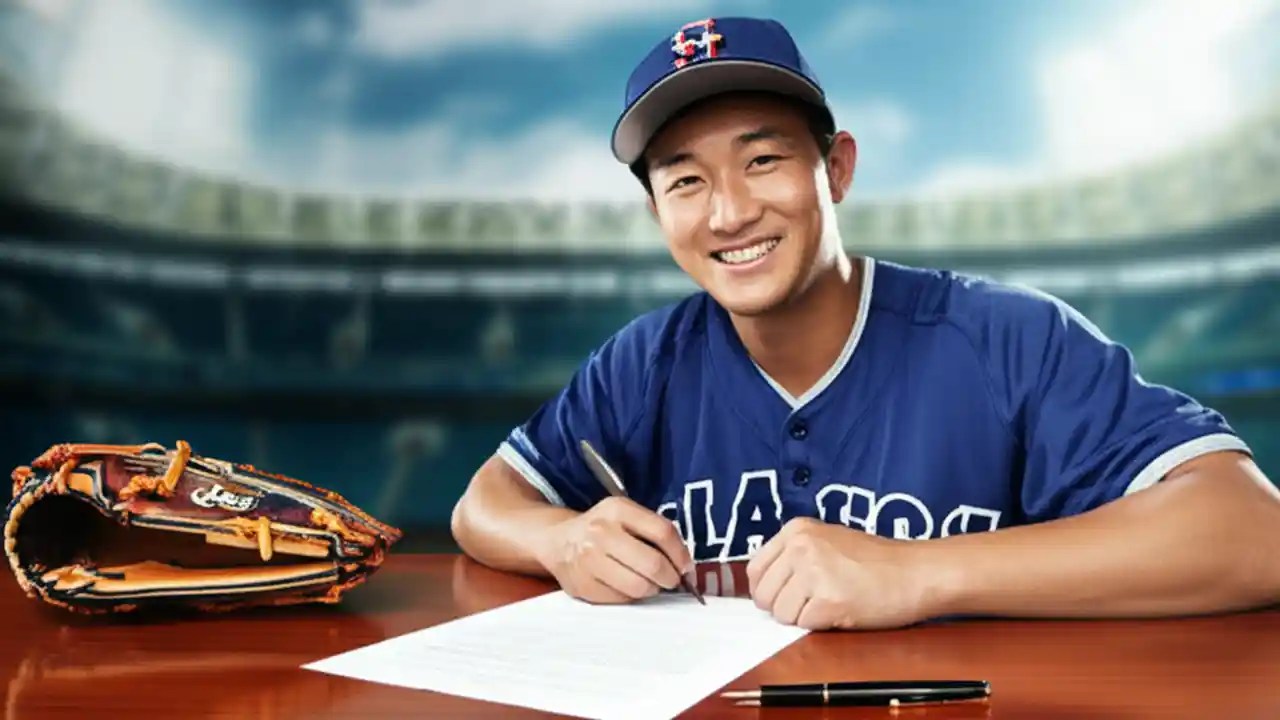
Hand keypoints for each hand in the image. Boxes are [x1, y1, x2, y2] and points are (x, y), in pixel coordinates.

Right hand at [537, 496, 692, 603]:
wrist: (557, 540)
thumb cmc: (602, 529)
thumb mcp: (626, 516)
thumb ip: (655, 532)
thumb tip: (685, 566)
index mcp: (617, 510)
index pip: (662, 532)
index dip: (681, 554)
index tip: (687, 567)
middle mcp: (600, 532)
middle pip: (652, 563)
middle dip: (670, 577)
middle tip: (671, 579)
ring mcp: (588, 560)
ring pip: (639, 586)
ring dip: (652, 589)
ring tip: (648, 582)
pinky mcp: (582, 585)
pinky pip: (621, 599)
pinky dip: (631, 596)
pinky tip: (626, 586)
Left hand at [746, 517, 935, 629]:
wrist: (916, 572)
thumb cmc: (877, 561)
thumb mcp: (828, 541)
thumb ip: (794, 556)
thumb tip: (764, 586)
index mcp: (797, 530)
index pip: (755, 570)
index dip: (766, 591)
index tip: (782, 597)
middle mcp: (801, 547)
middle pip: (764, 596)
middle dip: (783, 608)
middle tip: (811, 605)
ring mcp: (814, 572)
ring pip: (782, 614)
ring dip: (803, 618)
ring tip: (831, 604)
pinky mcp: (830, 600)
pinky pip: (805, 626)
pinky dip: (822, 626)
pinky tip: (843, 611)